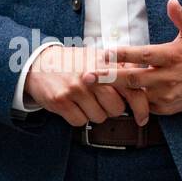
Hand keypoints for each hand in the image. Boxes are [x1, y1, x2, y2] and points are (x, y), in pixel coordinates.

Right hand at [25, 44, 150, 125]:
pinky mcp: (60, 100)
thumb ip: (119, 69)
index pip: (132, 89)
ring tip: (83, 100)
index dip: (141, 107)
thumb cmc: (72, 63)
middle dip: (111, 110)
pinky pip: (80, 122)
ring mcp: (75, 88)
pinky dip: (77, 117)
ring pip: (98, 118)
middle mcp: (91, 76)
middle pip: (116, 109)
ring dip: (93, 114)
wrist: (38, 62)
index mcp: (104, 64)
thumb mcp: (96, 58)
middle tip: (100, 101)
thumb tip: (143, 87)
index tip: (142, 119)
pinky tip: (72, 104)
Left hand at [81, 0, 181, 115]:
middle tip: (88, 75)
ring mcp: (167, 95)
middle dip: (109, 77)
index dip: (124, 55)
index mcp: (173, 56)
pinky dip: (129, 100)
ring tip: (93, 85)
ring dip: (116, 90)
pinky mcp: (167, 107)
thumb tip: (172, 2)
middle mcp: (169, 77)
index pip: (144, 55)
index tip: (106, 52)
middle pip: (135, 78)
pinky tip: (112, 93)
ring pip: (136, 94)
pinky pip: (143, 105)